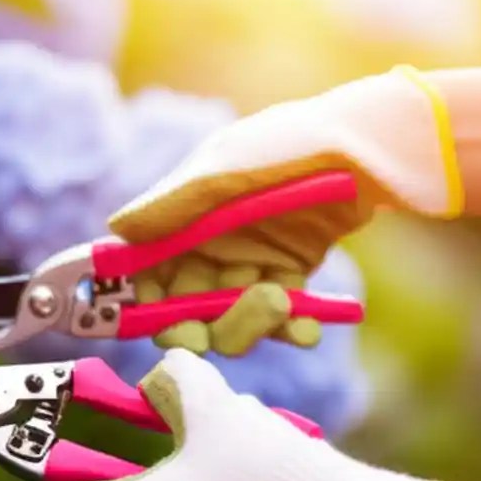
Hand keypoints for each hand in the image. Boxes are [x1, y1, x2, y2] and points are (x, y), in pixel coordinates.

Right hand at [110, 66, 462, 355]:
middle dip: (194, 324)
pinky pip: (281, 316)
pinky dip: (291, 327)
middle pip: (186, 305)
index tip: (154, 320)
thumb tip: (114, 232)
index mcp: (182, 219)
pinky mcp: (291, 273)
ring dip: (249, 322)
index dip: (144, 300)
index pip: (147, 271)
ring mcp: (250, 261)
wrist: (367, 145)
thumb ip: (168, 206)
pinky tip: (306, 328)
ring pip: (231, 316)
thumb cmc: (285, 146)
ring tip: (280, 302)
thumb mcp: (219, 171)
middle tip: (206, 335)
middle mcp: (210, 244)